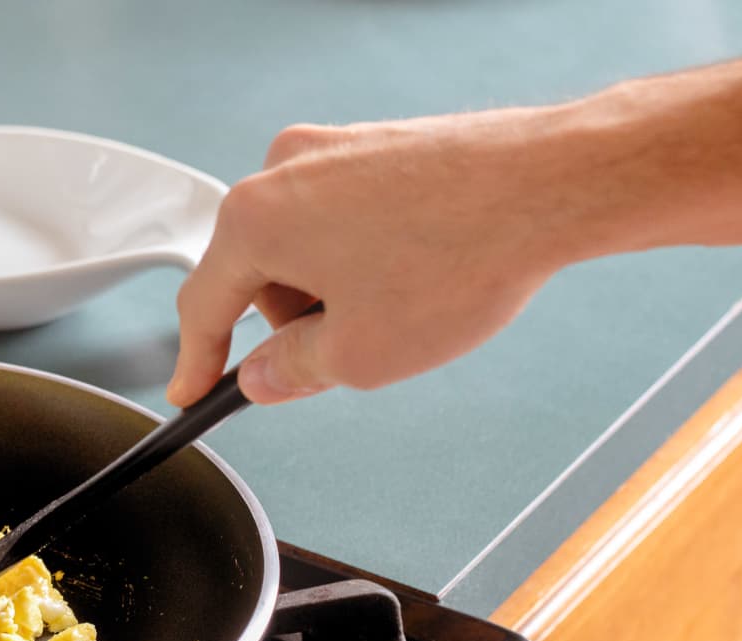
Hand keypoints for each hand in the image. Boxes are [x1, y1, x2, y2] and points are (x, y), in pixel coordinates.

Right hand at [166, 109, 580, 406]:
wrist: (549, 187)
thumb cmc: (458, 257)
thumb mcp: (357, 354)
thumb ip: (291, 371)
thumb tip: (264, 376)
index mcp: (257, 218)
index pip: (203, 303)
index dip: (196, 362)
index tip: (192, 392)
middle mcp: (285, 171)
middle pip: (257, 274)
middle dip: (292, 323)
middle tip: (347, 355)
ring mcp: (334, 150)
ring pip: (304, 247)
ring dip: (332, 291)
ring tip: (400, 308)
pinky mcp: (378, 147)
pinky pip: (346, 219)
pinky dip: (366, 259)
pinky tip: (417, 275)